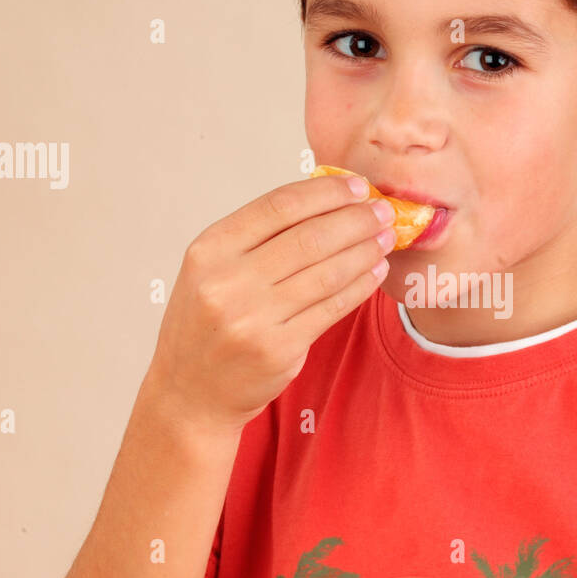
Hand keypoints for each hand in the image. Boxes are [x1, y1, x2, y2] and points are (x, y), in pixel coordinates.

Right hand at [145, 172, 396, 435]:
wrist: (190, 391)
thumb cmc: (206, 323)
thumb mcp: (211, 269)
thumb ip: (257, 237)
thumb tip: (324, 200)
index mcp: (210, 249)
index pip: (279, 206)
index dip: (326, 193)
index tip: (357, 186)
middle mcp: (228, 282)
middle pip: (310, 238)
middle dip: (356, 220)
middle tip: (383, 211)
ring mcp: (253, 319)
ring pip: (327, 273)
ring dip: (365, 251)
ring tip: (386, 239)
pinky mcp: (279, 350)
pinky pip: (332, 308)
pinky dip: (359, 287)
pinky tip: (374, 272)